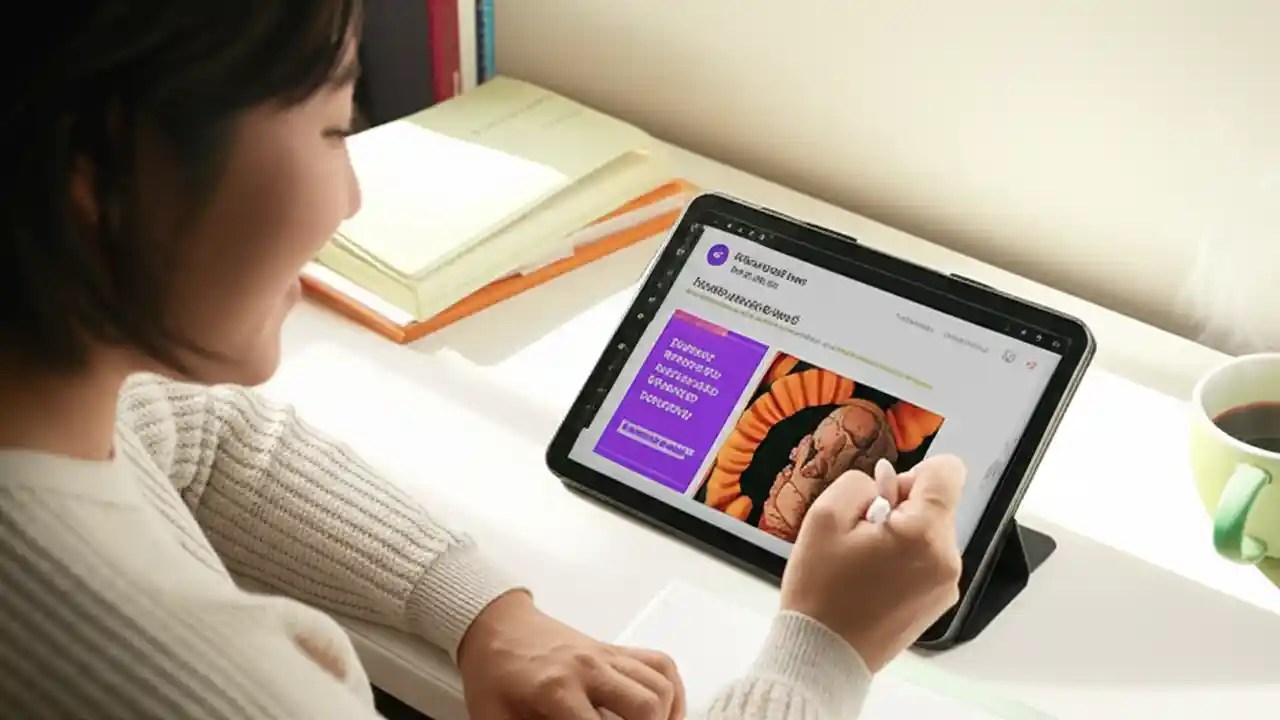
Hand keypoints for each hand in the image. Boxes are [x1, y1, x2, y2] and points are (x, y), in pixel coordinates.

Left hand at [457, 592, 685, 718]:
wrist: (496, 627)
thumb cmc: (493, 676)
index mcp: (556, 689)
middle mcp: (588, 668)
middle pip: (645, 706)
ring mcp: (606, 655)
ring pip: (660, 685)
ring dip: (663, 716)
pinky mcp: (615, 649)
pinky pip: (660, 663)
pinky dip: (671, 691)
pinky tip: (661, 712)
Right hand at [779, 454, 965, 670]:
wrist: (824, 654)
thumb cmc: (821, 592)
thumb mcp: (824, 518)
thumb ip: (858, 483)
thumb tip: (882, 481)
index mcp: (924, 534)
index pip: (948, 472)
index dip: (913, 473)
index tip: (884, 496)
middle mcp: (947, 559)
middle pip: (936, 504)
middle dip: (899, 508)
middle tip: (861, 535)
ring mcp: (946, 584)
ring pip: (930, 532)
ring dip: (900, 534)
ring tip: (862, 561)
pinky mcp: (938, 601)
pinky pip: (927, 560)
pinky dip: (903, 559)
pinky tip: (872, 580)